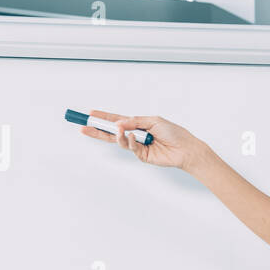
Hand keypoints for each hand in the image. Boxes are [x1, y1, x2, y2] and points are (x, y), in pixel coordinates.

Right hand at [80, 110, 214, 173]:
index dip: (103, 117)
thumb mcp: (153, 121)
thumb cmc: (173, 133)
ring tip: (116, 129)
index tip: (90, 113)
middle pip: (112, 133)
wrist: (186, 149)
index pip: (117, 120)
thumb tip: (118, 123)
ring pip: (120, 141)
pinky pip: (131, 148)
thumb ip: (134, 121)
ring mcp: (137, 146)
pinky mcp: (142, 156)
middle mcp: (135, 135)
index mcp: (137, 124)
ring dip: (116, 135)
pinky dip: (130, 141)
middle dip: (97, 130)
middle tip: (83, 126)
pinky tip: (132, 136)